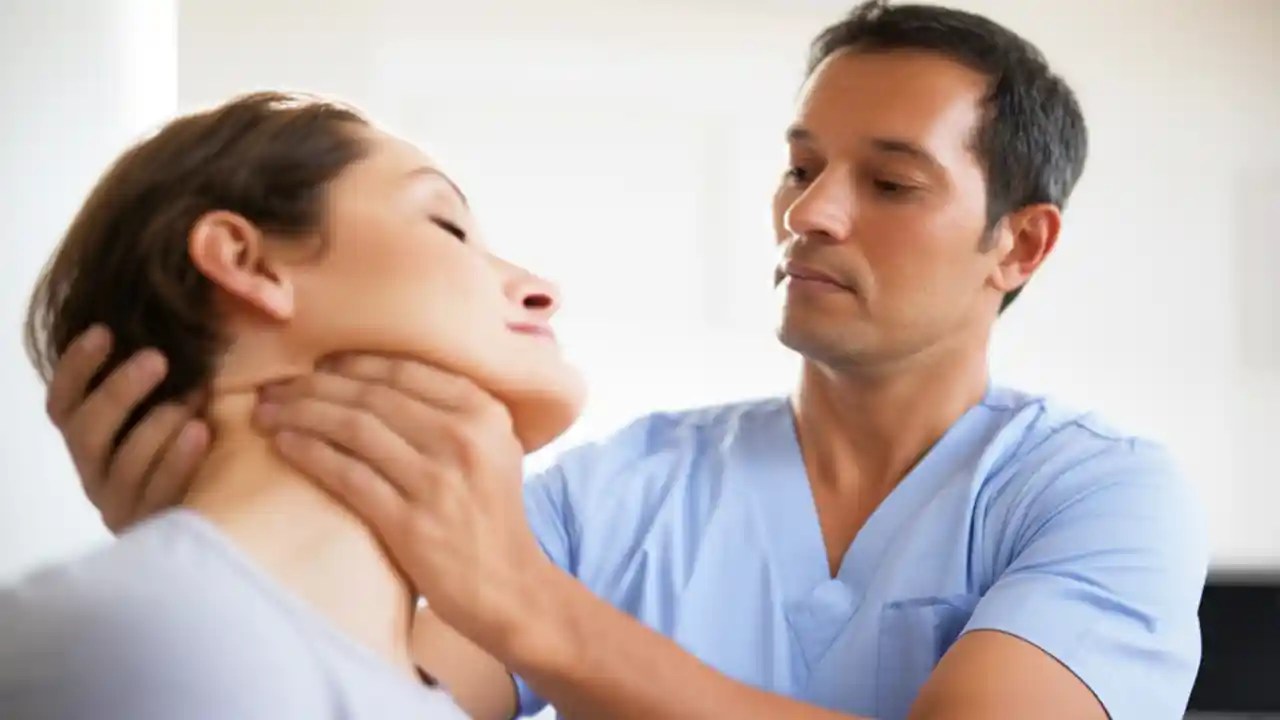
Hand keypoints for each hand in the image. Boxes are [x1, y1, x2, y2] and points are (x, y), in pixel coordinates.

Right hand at [46, 325, 210, 531]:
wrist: (223, 518)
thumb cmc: (196, 445)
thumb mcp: (176, 407)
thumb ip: (169, 376)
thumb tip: (186, 319)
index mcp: (90, 440)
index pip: (63, 404)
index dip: (76, 368)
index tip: (104, 331)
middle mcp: (95, 472)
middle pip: (86, 432)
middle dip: (119, 391)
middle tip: (157, 358)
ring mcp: (121, 503)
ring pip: (124, 464)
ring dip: (157, 425)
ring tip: (193, 395)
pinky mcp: (153, 527)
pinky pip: (159, 494)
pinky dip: (179, 459)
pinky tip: (202, 431)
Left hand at [254, 354, 549, 651]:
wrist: (508, 585)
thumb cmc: (492, 514)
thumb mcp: (494, 447)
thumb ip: (454, 411)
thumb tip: (382, 378)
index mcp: (483, 411)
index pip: (404, 370)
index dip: (352, 363)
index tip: (318, 364)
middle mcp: (462, 438)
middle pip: (371, 396)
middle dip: (314, 386)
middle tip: (276, 387)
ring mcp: (437, 480)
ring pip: (354, 428)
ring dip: (301, 414)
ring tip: (268, 413)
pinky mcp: (409, 522)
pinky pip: (347, 475)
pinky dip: (310, 454)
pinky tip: (284, 444)